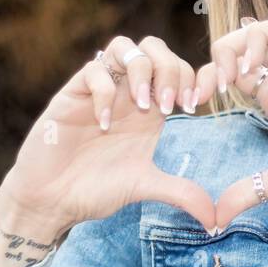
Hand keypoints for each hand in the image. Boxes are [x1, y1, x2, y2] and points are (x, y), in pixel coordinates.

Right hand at [0, 34, 219, 236]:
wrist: (51, 201)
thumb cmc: (95, 190)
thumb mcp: (146, 187)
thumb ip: (181, 193)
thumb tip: (216, 219)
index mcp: (150, 107)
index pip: (179, 67)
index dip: (194, 76)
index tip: (194, 106)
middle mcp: (126, 92)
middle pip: (156, 47)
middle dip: (171, 69)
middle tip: (171, 106)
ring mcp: (99, 90)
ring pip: (125, 47)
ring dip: (141, 71)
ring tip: (141, 107)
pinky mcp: (71, 95)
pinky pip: (92, 71)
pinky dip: (105, 91)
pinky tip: (104, 123)